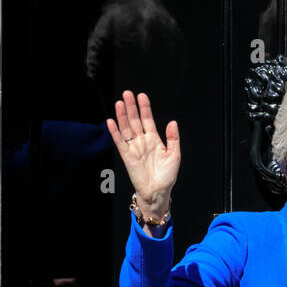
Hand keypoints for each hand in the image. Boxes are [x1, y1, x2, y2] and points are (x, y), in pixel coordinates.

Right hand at [106, 90, 179, 206]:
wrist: (158, 192)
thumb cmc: (167, 176)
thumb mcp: (174, 155)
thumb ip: (173, 139)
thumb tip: (172, 122)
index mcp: (154, 140)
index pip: (148, 120)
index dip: (144, 108)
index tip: (141, 96)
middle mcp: (142, 141)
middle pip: (135, 121)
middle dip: (131, 107)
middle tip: (127, 93)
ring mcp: (134, 148)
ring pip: (126, 128)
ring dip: (122, 116)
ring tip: (120, 103)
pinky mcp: (126, 156)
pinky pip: (119, 142)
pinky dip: (115, 132)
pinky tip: (111, 121)